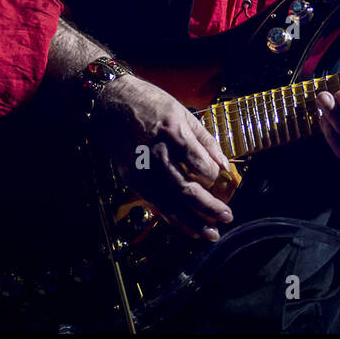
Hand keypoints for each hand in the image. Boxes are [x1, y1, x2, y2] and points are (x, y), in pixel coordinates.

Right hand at [92, 74, 234, 240]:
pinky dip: (173, 218)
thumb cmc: (153, 104)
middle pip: (186, 189)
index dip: (214, 176)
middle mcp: (157, 156)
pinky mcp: (132, 180)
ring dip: (192, 222)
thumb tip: (225, 165)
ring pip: (170, 203)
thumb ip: (207, 141)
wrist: (112, 104)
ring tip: (211, 234)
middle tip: (227, 217)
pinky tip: (188, 228)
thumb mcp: (184, 114)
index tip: (222, 178)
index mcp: (174, 134)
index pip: (200, 165)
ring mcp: (142, 170)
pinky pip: (155, 204)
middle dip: (209, 207)